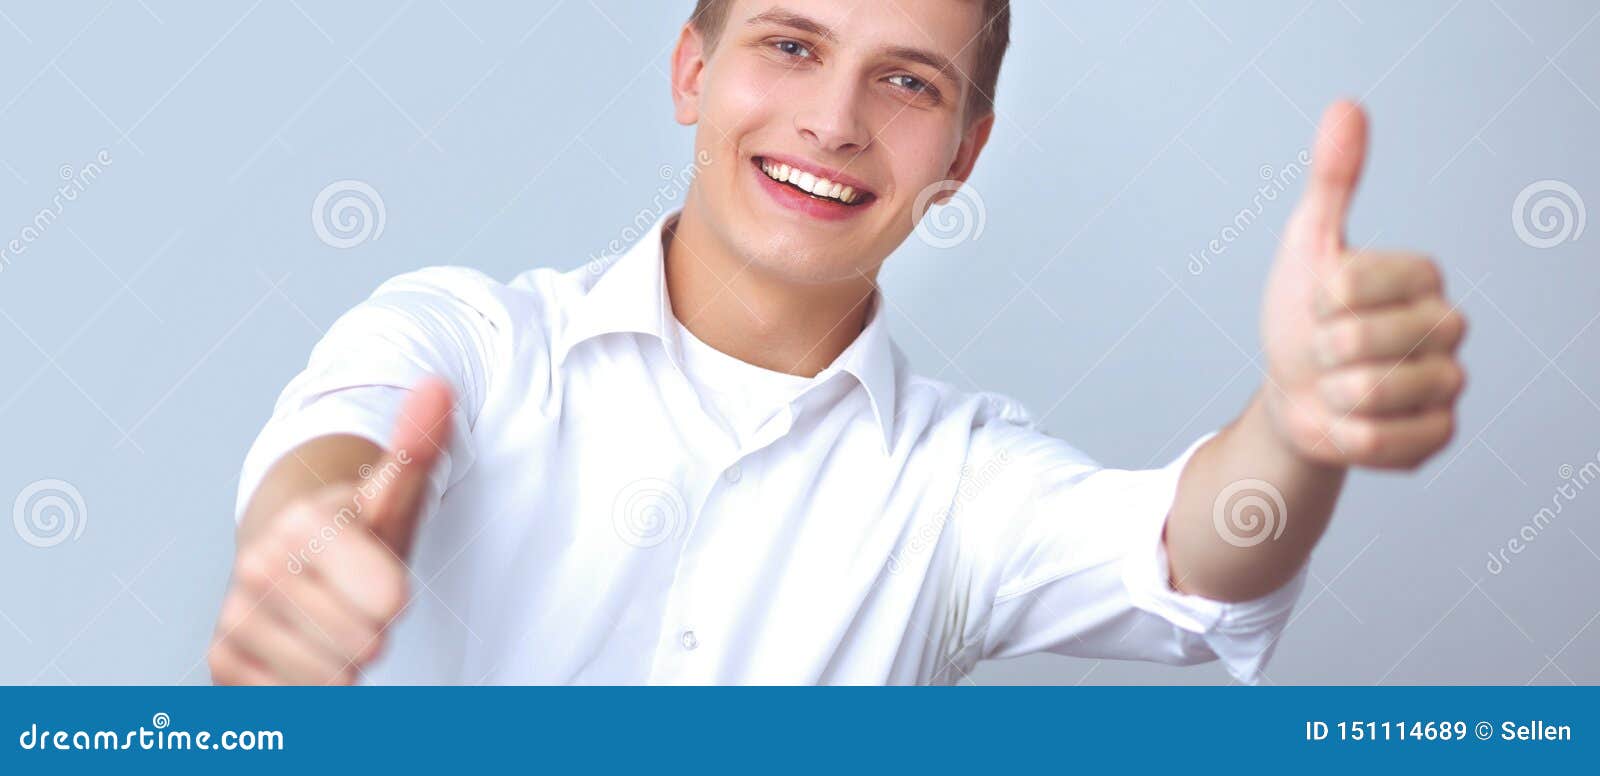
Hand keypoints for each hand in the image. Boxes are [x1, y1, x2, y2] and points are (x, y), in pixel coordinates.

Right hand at [207, 379, 453, 684]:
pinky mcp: (222, 659)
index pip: (389, 602)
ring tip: (330, 621)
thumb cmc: (358, 529)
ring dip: (345, 660)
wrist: (289, 554)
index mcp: (306, 523)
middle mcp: (260, 564)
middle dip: (372, 629)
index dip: (395, 594)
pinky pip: (294, 702)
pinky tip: (302, 648)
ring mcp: (236, 613)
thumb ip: (418, 445)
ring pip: (333, 680)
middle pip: (366, 645)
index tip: (376, 571)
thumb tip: (439, 387)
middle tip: (352, 599)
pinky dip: (310, 685)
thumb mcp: (395, 491)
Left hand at [1259, 101, 1467, 468]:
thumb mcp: (1309, 243)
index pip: (1348, 285)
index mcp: (1421, 275)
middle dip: (1321, 350)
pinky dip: (1347, 437)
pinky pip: (1381, 443)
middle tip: (1327, 350)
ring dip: (1332, 395)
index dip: (1316, 299)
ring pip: (1369, 394)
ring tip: (1339, 385)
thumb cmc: (1304, 315)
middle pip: (1358, 342)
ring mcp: (1448, 385)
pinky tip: (1351, 421)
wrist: (1293, 391)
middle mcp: (1447, 326)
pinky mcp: (1438, 437)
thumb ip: (1332, 180)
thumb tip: (1346, 107)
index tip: (1321, 301)